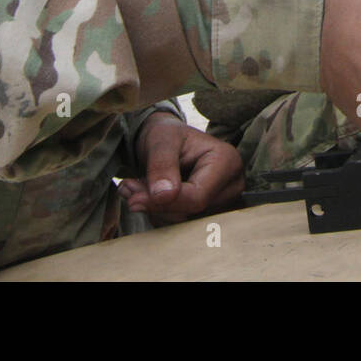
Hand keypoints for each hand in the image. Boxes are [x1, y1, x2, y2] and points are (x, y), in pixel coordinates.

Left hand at [119, 111, 244, 224]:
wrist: (167, 142)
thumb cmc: (167, 135)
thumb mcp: (161, 141)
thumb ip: (162, 165)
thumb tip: (163, 196)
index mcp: (227, 161)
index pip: (197, 197)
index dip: (163, 202)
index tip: (133, 198)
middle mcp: (231, 185)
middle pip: (191, 213)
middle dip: (155, 204)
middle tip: (129, 187)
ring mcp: (223, 202)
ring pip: (183, 222)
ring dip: (154, 209)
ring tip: (136, 187)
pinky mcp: (210, 213)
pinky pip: (180, 225)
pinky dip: (159, 213)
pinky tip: (148, 196)